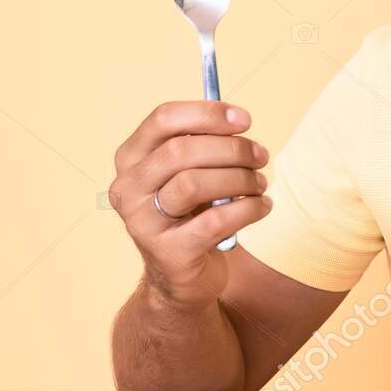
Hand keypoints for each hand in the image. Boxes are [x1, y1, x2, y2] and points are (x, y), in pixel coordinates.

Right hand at [109, 101, 271, 306]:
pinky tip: (262, 207)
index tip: (245, 120)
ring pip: (194, 184)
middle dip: (231, 149)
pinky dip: (248, 209)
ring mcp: (143, 222)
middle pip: (181, 151)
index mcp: (131, 158)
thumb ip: (204, 145)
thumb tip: (237, 121)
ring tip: (260, 184)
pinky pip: (215, 221)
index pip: (163, 120)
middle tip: (261, 156)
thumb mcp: (190, 173)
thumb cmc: (191, 213)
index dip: (208, 114)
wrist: (182, 276)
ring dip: (240, 179)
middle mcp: (128, 188)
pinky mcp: (169, 252)